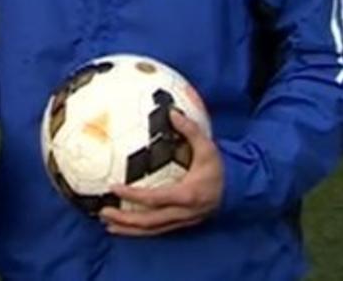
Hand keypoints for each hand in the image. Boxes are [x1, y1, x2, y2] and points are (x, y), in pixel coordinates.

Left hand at [99, 110, 222, 236]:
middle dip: (125, 219)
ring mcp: (183, 221)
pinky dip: (139, 231)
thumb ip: (190, 130)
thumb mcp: (208, 147)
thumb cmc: (220, 167)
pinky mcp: (182, 224)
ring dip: (128, 229)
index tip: (113, 187)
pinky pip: (158, 231)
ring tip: (107, 223)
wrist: (240, 189)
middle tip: (102, 211)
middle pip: (149, 221)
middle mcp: (183, 212)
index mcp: (187, 194)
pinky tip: (124, 227)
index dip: (133, 195)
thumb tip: (172, 112)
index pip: (155, 198)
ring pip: (152, 231)